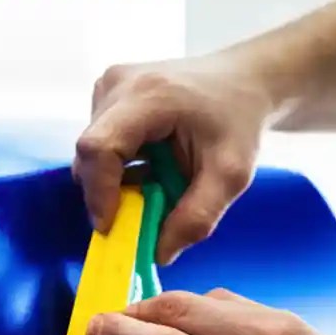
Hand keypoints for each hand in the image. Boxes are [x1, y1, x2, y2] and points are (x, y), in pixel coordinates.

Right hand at [74, 56, 274, 263]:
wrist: (245, 80)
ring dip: (114, 181)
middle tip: (140, 216)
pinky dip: (117, 167)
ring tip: (152, 185)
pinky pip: (99, 142)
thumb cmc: (240, 121)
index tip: (115, 227)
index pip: (99, 147)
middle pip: (90, 153)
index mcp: (148, 95)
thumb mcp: (231, 175)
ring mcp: (109, 86)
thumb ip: (197, 218)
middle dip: (109, 193)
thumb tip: (158, 254)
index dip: (99, 193)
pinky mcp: (107, 94)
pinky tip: (148, 167)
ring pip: (92, 152)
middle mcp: (118, 84)